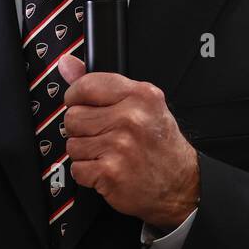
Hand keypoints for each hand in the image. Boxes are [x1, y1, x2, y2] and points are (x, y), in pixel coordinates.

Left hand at [57, 54, 199, 230]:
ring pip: (72, 144)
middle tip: (103, 136)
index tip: (82, 105)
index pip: (86, 85)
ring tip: (108, 154)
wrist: (181, 184)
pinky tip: (107, 169)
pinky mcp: (110, 172)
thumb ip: (101, 84)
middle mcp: (131, 118)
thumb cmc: (160, 144)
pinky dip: (88, 174)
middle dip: (82, 129)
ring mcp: (120, 145)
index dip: (76, 97)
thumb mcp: (142, 105)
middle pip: (73, 116)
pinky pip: (77, 168)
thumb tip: (67, 63)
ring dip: (85, 153)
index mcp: (140, 95)